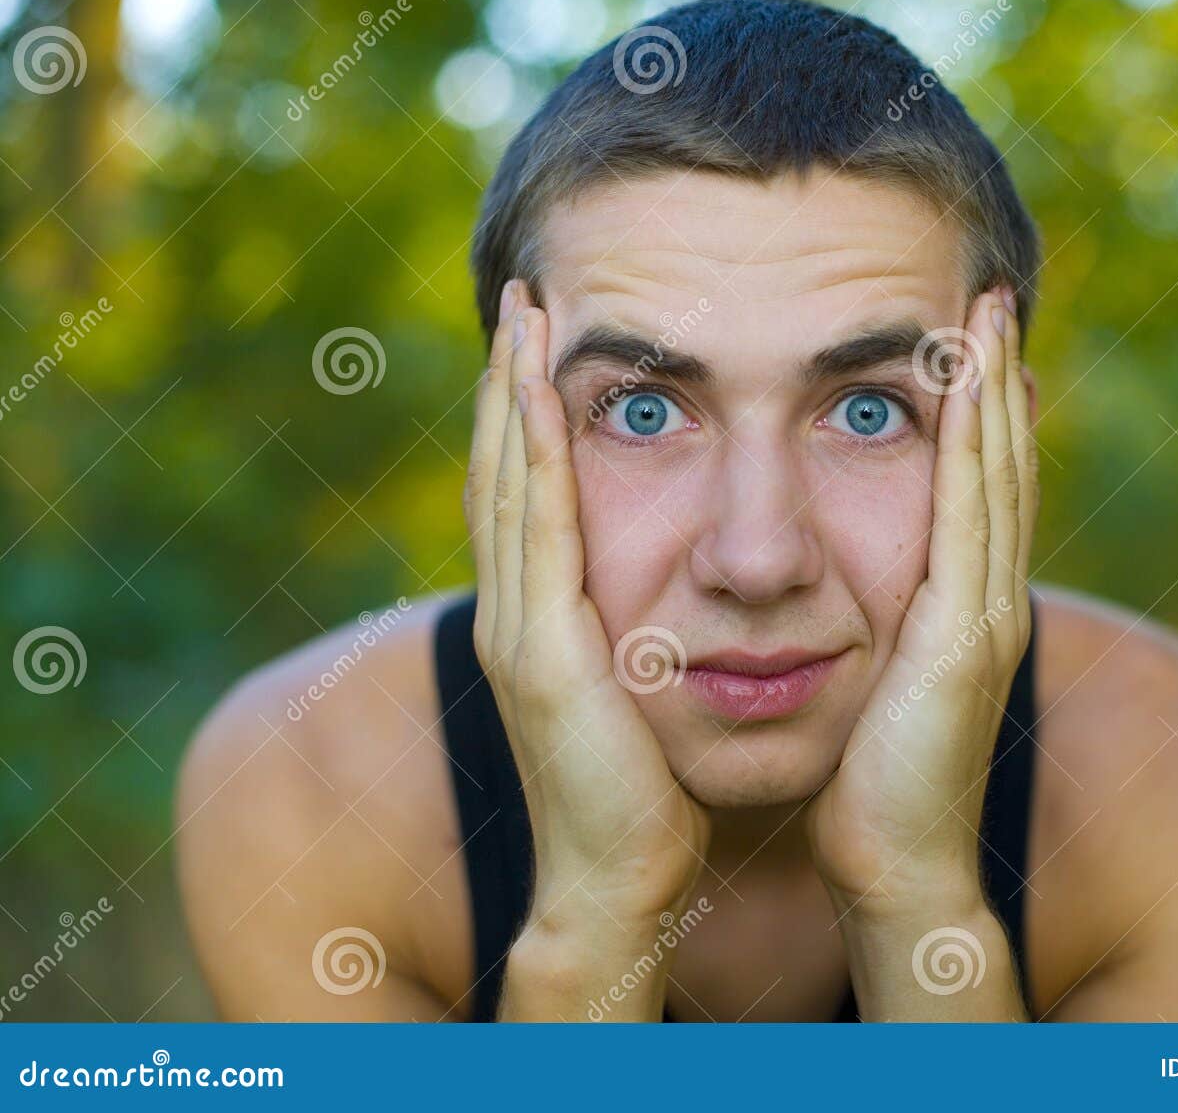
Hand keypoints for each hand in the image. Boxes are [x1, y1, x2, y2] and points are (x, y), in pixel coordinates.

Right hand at [465, 281, 709, 926]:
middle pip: (500, 470)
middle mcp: (516, 613)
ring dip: (509, 394)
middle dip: (506, 381)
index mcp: (542, 619)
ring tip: (522, 315)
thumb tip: (675, 586)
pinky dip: (529, 453)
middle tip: (521, 298)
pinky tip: (533, 390)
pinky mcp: (539, 651)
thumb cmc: (645, 792)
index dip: (525, 413)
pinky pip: (534, 529)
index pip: (527, 493)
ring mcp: (518, 629)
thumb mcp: (637, 689)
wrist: (623, 881)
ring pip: (506, 484)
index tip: (542, 342)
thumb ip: (637, 628)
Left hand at [806, 287, 1037, 914]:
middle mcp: (986, 600)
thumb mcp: (873, 683)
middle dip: (996, 379)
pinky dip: (977, 445)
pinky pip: (972, 518)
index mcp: (959, 609)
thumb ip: (874, 628)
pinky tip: (971, 386)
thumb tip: (839, 591)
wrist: (893, 866)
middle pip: (998, 466)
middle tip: (988, 296)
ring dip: (993, 390)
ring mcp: (985, 614)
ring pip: (995, 478)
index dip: (980, 415)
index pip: (975, 491)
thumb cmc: (869, 784)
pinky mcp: (966, 635)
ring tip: (986, 314)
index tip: (967, 343)